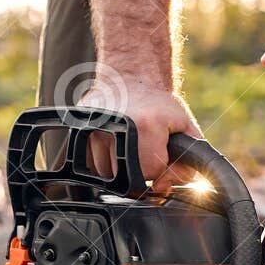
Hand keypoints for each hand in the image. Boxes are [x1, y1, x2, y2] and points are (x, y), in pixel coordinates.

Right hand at [78, 80, 203, 193]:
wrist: (132, 75)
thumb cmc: (158, 103)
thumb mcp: (184, 128)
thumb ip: (186, 164)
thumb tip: (164, 188)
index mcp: (146, 126)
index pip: (151, 173)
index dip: (160, 169)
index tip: (161, 154)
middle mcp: (116, 127)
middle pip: (125, 178)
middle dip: (139, 171)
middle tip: (145, 151)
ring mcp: (94, 129)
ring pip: (104, 175)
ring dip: (119, 168)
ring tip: (129, 146)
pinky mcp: (78, 129)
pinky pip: (89, 164)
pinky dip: (102, 161)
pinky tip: (113, 145)